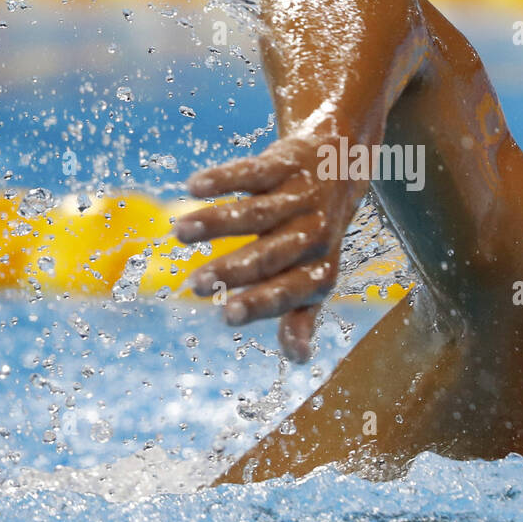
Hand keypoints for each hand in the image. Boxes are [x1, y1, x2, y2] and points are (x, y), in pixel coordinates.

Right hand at [174, 133, 366, 362]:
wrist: (342, 163)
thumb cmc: (317, 232)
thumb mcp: (317, 274)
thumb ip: (300, 314)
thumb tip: (298, 358)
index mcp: (320, 268)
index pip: (290, 291)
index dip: (260, 304)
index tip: (226, 316)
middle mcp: (314, 233)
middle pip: (270, 254)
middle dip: (233, 270)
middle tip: (195, 284)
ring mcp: (300, 197)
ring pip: (256, 212)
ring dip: (217, 222)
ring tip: (180, 232)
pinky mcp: (285, 163)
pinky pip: (252, 172)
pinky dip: (223, 179)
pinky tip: (192, 186)